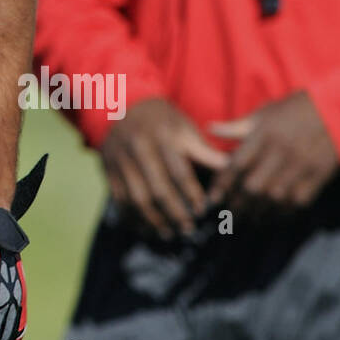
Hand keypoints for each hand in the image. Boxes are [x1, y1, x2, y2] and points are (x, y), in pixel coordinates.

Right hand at [99, 97, 228, 239]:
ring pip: (136, 197)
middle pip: (157, 188)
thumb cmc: (162, 121)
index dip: (191, 193)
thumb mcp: (184, 128)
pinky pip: (119, 198)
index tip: (202, 210)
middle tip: (188, 229)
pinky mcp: (108, 169)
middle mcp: (138, 148)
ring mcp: (120, 159)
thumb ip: (204, 152)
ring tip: (168, 233)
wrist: (123, 106)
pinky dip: (132, 217)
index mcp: (161, 136)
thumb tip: (231, 170)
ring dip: (153, 219)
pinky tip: (145, 228)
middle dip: (174, 212)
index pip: (178, 171)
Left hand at [206, 91, 339, 218]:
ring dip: (259, 212)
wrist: (336, 111)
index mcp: (263, 135)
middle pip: (254, 186)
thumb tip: (209, 128)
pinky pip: (298, 201)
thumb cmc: (293, 111)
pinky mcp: (318, 176)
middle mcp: (280, 153)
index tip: (213, 198)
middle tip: (228, 214)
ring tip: (248, 219)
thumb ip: (237, 127)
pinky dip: (284, 212)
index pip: (237, 165)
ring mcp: (300, 166)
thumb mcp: (264, 114)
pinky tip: (273, 216)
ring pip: (275, 198)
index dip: (223, 184)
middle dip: (239, 203)